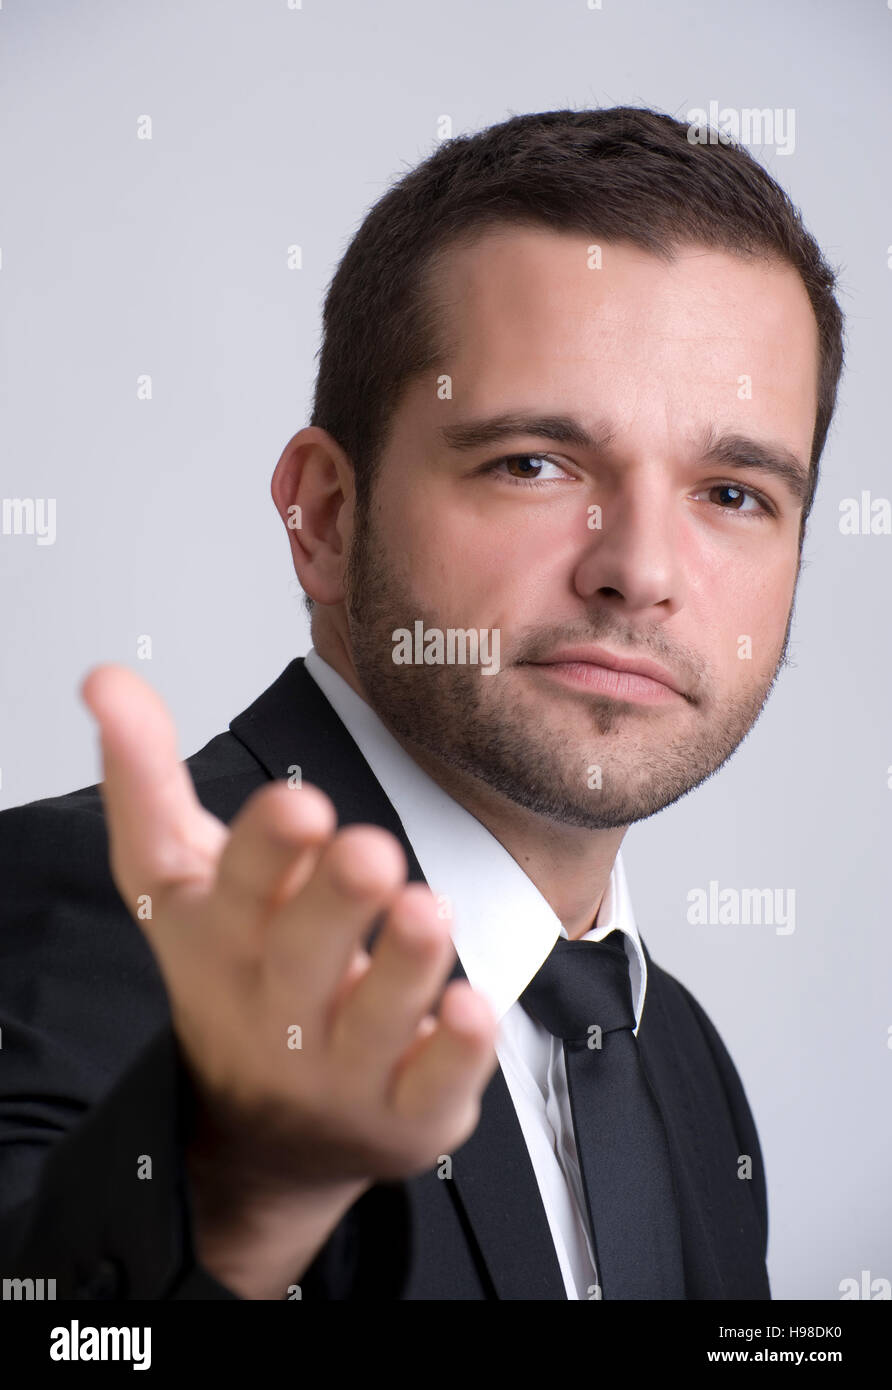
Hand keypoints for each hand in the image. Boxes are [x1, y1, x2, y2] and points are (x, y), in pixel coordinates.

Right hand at [81, 665, 497, 1205]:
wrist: (263, 1127)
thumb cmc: (237, 972)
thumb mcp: (179, 881)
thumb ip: (146, 779)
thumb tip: (106, 679)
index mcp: (224, 941)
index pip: (235, 891)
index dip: (265, 850)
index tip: (299, 804)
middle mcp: (279, 1006)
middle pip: (303, 955)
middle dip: (334, 902)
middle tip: (369, 850)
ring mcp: (342, 1067)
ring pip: (374, 1018)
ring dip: (403, 966)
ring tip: (426, 910)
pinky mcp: (405, 1110)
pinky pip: (431, 1087)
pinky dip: (452, 1054)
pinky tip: (471, 1008)